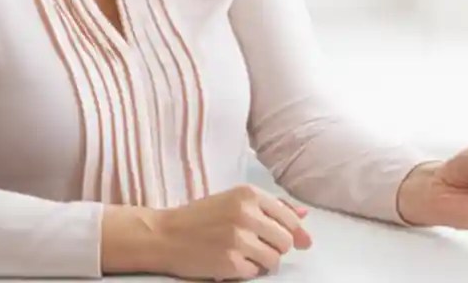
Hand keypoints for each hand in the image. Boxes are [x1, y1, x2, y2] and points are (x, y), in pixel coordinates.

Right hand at [143, 185, 312, 280]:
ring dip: (264, 262)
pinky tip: (232, 262)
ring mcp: (238, 239)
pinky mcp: (230, 262)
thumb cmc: (200, 217)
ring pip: (274, 258)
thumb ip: (271, 207)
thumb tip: (303, 216)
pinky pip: (255, 272)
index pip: (289, 217)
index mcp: (249, 194)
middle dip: (277, 247)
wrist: (164, 235)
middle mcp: (246, 214)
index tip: (296, 240)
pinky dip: (247, 271)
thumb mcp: (234, 201)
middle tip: (259, 246)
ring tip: (246, 255)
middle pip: (286, 240)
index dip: (294, 232)